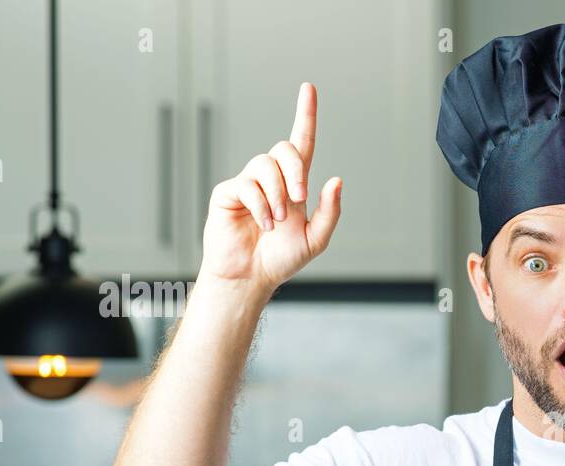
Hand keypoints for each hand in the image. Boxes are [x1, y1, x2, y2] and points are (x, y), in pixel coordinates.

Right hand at [198, 82, 341, 293]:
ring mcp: (248, 183)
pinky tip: (262, 225)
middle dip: (295, 171)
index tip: (309, 88)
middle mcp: (271, 179)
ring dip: (277, 194)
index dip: (305, 115)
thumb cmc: (281, 259)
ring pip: (265, 166)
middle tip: (299, 199)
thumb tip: (337, 180)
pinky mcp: (228, 193)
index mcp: (294, 185)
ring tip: (275, 222)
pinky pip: (246, 185)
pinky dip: (260, 206)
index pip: (301, 143)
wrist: (252, 277)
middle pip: (285, 149)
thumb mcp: (316, 239)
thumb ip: (329, 211)